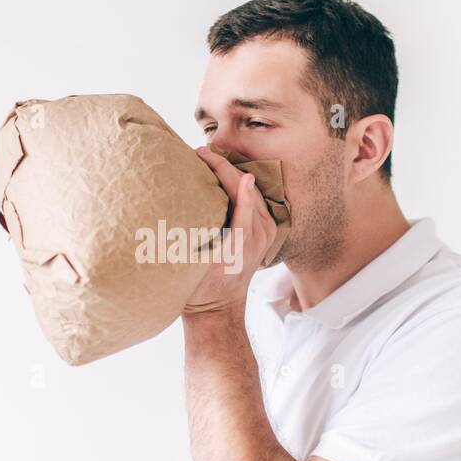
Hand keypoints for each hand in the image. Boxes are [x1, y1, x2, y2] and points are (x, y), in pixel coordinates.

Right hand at [183, 147, 277, 315]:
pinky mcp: (268, 232)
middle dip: (222, 166)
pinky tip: (222, 177)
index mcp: (241, 242)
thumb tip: (207, 201)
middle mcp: (259, 237)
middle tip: (198, 153)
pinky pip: (255, 200)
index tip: (203, 154)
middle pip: (245, 187)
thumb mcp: (192, 261)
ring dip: (230, 173)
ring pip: (251, 191)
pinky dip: (238, 186)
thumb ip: (198, 230)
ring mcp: (267, 234)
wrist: (218, 307)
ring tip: (207, 160)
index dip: (221, 170)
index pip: (239, 194)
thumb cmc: (200, 287)